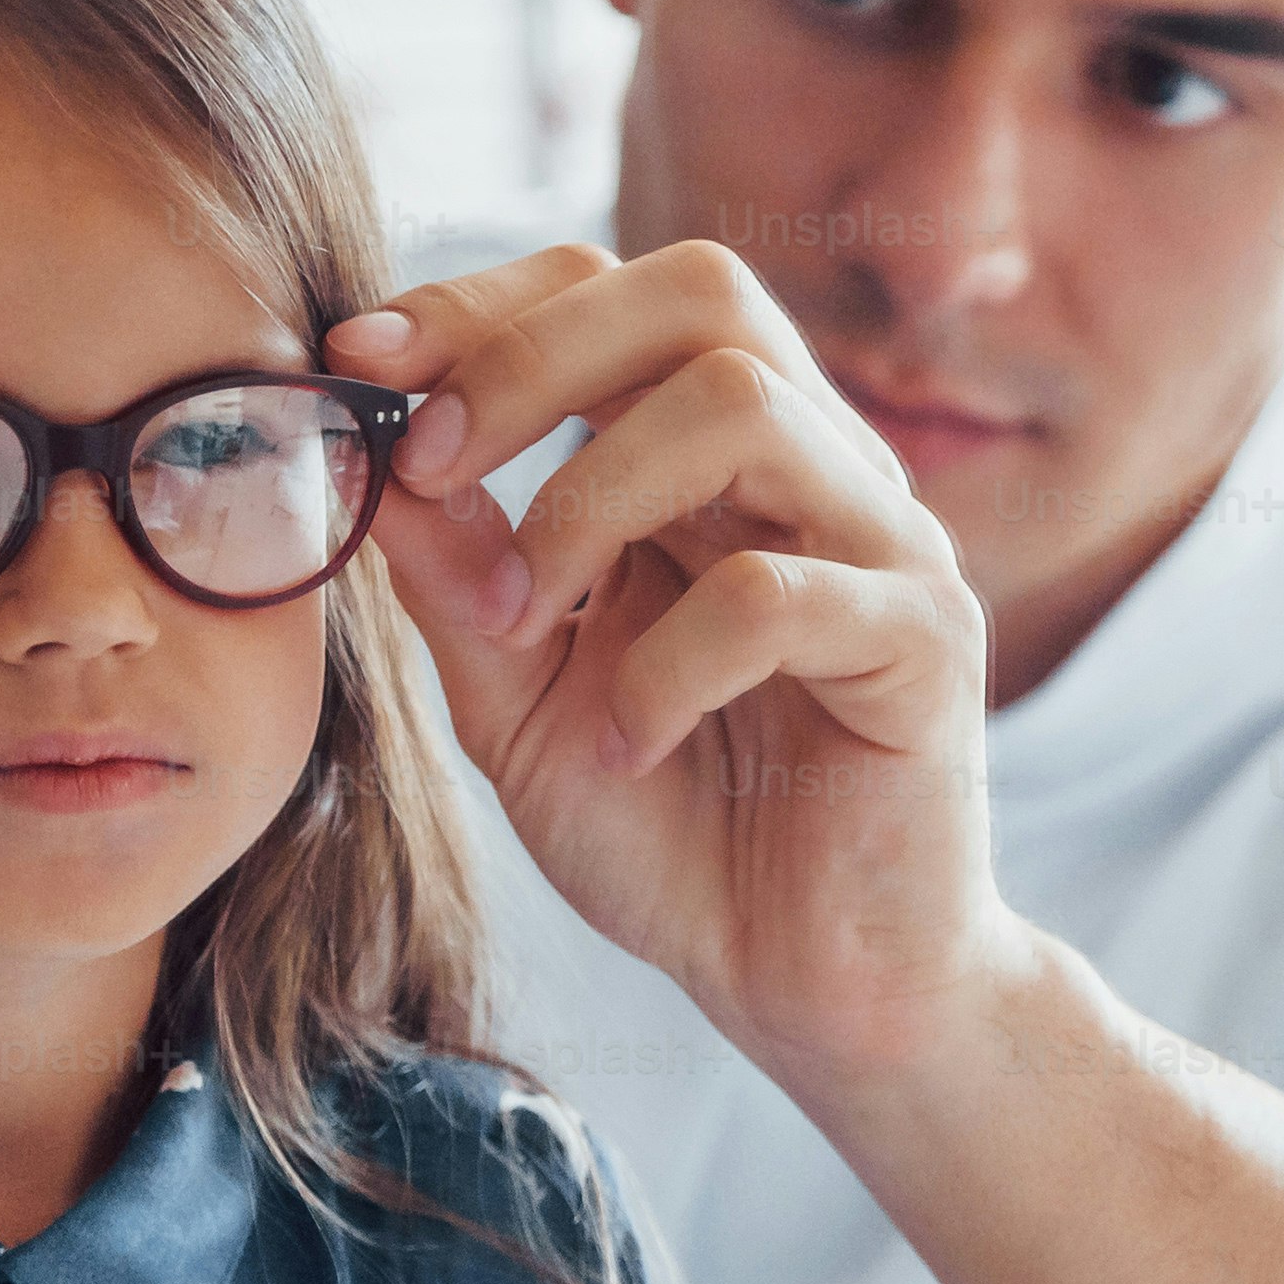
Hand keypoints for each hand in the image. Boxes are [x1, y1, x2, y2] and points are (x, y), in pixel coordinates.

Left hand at [328, 243, 1020, 1090]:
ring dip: (590, 502)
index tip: (356, 364)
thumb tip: (369, 459)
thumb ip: (459, 583)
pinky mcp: (928, 644)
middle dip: (535, 353)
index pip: (612, 293)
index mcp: (713, 463)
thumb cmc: (679, 837)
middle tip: (434, 463)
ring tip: (528, 626)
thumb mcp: (522, 704)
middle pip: (700, 291)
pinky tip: (630, 744)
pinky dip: (667, 664)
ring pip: (744, 405)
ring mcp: (885, 546)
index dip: (480, 303)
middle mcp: (815, 472)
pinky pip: (783, 592)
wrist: (815, 992)